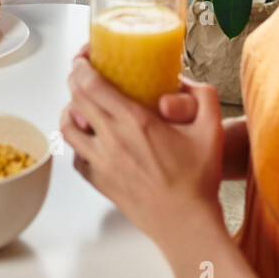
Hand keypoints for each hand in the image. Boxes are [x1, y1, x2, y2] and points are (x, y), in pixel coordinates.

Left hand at [59, 52, 224, 254]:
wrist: (186, 223)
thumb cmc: (198, 178)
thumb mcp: (211, 128)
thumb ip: (203, 95)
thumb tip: (185, 80)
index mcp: (134, 121)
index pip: (91, 83)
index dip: (81, 63)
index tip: (86, 54)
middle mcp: (111, 140)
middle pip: (75, 98)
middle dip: (75, 77)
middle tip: (84, 70)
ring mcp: (101, 162)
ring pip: (67, 127)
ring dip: (70, 108)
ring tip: (82, 102)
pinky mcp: (99, 181)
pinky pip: (76, 155)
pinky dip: (78, 141)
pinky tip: (91, 136)